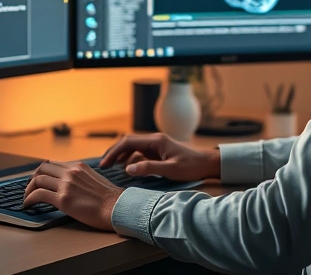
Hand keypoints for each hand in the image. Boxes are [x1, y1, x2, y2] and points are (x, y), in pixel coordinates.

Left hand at [22, 160, 123, 230]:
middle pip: (42, 169)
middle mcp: (71, 172)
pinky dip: (29, 199)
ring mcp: (66, 185)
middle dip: (32, 179)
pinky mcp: (63, 199)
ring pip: (38, 180)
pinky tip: (28, 205)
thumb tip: (70, 183)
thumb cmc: (109, 198)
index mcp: (78, 166)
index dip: (42, 172)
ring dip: (28, 189)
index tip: (38, 180)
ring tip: (27, 198)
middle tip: (29, 188)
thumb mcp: (94, 179)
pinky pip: (39, 195)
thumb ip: (80, 177)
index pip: (53, 164)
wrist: (117, 207)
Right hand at [99, 133, 219, 181]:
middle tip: (103, 165)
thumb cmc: (191, 167)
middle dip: (114, 152)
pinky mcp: (158, 152)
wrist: (207, 164)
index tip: (105, 163)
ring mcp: (156, 145)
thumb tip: (127, 169)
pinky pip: (139, 153)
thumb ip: (149, 168)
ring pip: (132, 147)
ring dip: (121, 155)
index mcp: (156, 141)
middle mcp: (154, 140)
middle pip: (128, 142)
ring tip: (110, 166)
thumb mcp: (171, 170)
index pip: (128, 142)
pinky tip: (125, 167)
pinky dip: (130, 159)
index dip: (114, 152)